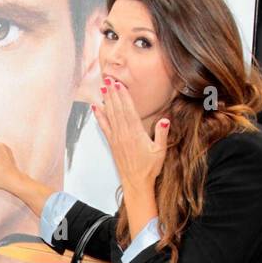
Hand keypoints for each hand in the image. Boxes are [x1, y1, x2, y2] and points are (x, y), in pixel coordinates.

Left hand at [91, 79, 169, 193]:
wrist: (136, 183)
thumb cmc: (149, 168)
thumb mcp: (160, 151)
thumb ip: (162, 134)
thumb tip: (165, 120)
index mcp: (136, 134)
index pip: (129, 110)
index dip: (124, 96)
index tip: (119, 84)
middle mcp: (124, 134)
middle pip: (118, 109)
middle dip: (113, 93)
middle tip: (108, 79)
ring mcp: (116, 138)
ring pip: (110, 115)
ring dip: (107, 101)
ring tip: (103, 87)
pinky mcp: (112, 144)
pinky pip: (104, 127)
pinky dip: (100, 116)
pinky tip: (96, 108)